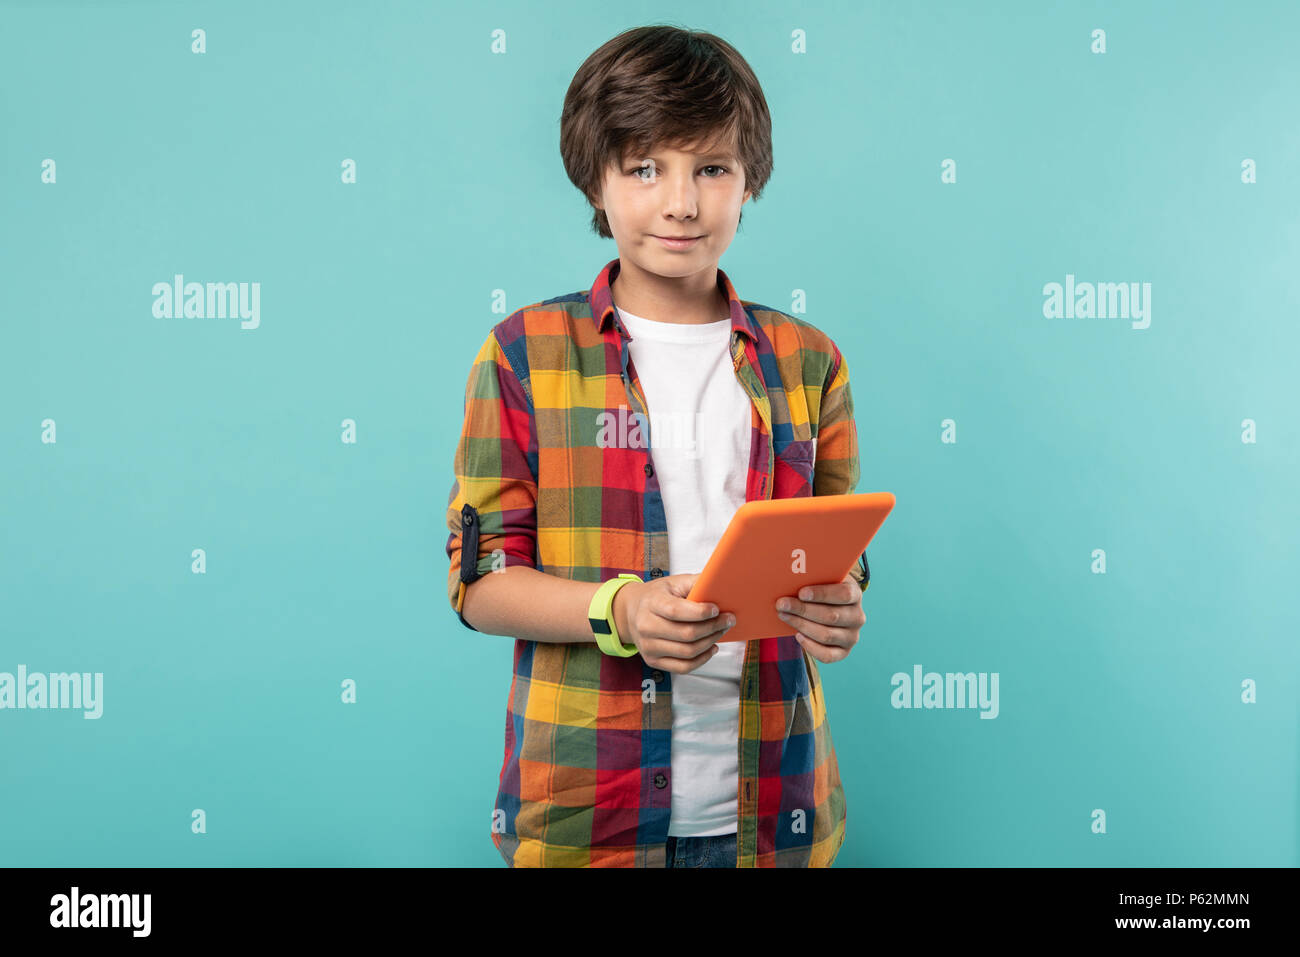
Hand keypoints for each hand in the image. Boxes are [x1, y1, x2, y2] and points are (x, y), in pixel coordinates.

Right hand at [612, 573, 735, 673]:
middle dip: (713, 628)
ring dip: (710, 642)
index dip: (700, 612)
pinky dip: (702, 659)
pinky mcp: (653, 661)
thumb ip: (696, 583)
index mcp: (651, 603)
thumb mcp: (674, 582)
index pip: (676, 611)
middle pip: (686, 634)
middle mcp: (646, 626)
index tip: (717, 609)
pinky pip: (683, 667)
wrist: (632, 612)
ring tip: (720, 631)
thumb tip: (721, 587)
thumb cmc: (657, 596)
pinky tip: (711, 648)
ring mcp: (648, 647)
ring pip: (688, 652)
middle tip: (728, 620)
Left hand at [774, 572, 864, 662]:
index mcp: (855, 594)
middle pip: (831, 616)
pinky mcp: (843, 652)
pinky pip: (827, 655)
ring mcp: (852, 636)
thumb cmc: (819, 589)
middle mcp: (857, 616)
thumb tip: (789, 575)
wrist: (826, 607)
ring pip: (826, 635)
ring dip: (801, 625)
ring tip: (783, 616)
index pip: (844, 594)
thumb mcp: (820, 578)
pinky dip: (810, 646)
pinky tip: (797, 635)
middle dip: (803, 610)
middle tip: (782, 604)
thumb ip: (811, 575)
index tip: (801, 593)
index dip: (822, 594)